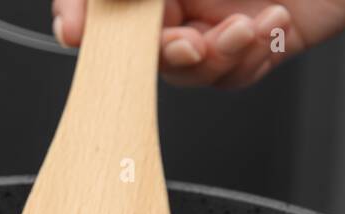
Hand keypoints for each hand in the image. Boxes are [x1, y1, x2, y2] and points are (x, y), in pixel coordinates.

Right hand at [51, 1, 344, 89]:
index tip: (75, 30)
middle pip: (139, 45)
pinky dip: (248, 60)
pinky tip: (269, 27)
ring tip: (244, 28)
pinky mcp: (257, 42)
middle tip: (187, 42)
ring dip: (213, 59)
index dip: (83, 20)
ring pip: (187, 71)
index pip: (104, 6)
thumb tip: (91, 4)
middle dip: (162, 51)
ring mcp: (217, 18)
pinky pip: (232, 76)